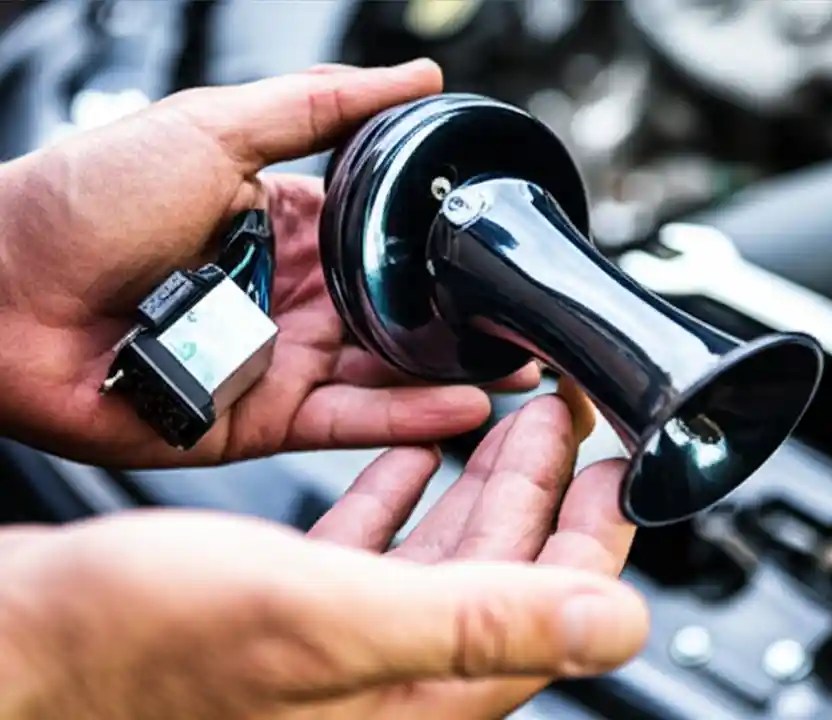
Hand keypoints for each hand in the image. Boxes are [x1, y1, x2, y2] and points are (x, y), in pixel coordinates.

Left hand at [0, 61, 538, 465]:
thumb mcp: (214, 125)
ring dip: (449, 377)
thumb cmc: (81, 200)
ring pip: (380, 374)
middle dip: (462, 327)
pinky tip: (455, 409)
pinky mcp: (254, 421)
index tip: (499, 254)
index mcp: (283, 226)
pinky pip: (340, 421)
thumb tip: (415, 78)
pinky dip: (399, 418)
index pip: (383, 242)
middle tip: (528, 330)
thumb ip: (321, 107)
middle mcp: (287, 298)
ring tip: (515, 373)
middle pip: (394, 317)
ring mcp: (273, 361)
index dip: (440, 253)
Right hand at [0, 393, 643, 718]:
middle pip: (508, 568)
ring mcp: (337, 639)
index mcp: (417, 685)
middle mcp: (387, 671)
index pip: (556, 608)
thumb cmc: (133, 646)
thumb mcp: (327, 616)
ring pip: (447, 550)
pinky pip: (375, 546)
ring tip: (512, 418)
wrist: (18, 649)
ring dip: (484, 480)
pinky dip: (402, 493)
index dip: (600, 532)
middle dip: (546, 485)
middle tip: (568, 412)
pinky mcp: (286, 609)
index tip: (623, 464)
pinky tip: (410, 456)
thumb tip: (619, 624)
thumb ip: (480, 620)